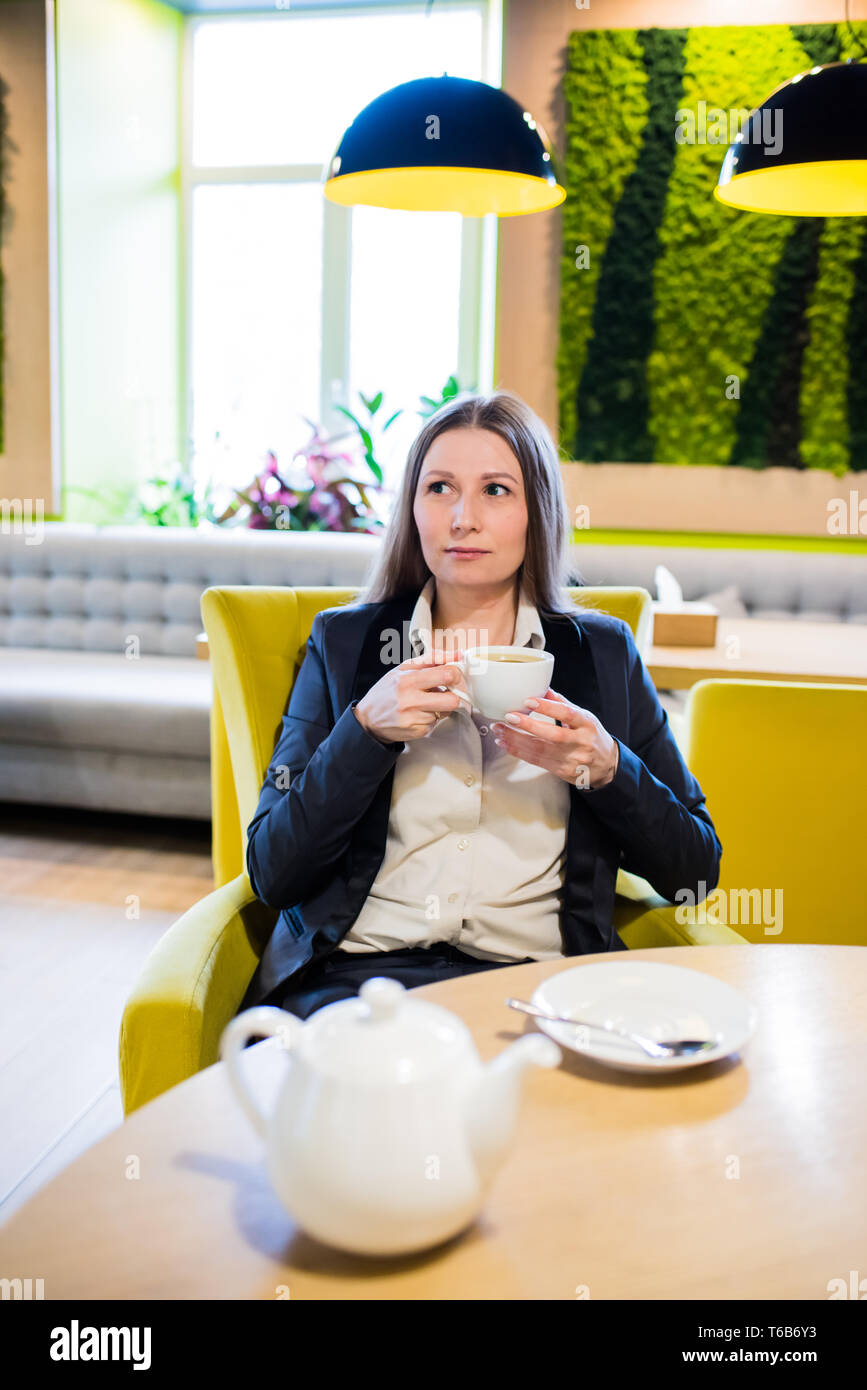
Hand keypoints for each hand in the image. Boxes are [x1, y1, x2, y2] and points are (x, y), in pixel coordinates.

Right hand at [354, 648, 468, 744]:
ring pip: (446, 711)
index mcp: (408, 679)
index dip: (457, 675)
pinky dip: (432, 717)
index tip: (455, 676)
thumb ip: (431, 659)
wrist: (368, 719)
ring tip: (427, 702)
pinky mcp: (418, 731)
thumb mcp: (403, 669)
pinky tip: (419, 714)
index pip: (446, 675)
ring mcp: (415, 718)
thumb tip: (458, 654)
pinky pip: (437, 722)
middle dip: (455, 695)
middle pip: (452, 700)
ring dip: (441, 706)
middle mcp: (411, 700)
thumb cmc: (387, 691)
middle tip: (450, 691)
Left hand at [489, 687, 619, 788]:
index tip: (528, 701)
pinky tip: (505, 743)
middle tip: (508, 716)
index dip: (547, 707)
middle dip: (528, 726)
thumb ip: (563, 703)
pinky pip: (537, 761)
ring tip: (499, 729)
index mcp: (586, 724)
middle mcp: (580, 742)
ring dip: (516, 740)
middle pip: (553, 734)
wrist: (606, 766)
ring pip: (540, 750)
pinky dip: (518, 751)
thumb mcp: (584, 717)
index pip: (567, 714)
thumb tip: (542, 687)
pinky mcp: (562, 771)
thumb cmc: (592, 737)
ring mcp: (571, 759)